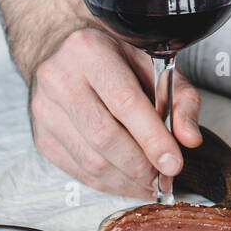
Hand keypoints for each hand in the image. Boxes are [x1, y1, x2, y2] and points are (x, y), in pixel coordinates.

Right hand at [12, 0, 202, 198]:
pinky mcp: (41, 135)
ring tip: (151, 183)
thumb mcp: (155, 62)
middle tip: (165, 178)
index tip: (174, 163)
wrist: (60, 47)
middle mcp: (59, 77)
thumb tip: (190, 139)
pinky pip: (77, 169)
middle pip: (105, 136)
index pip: (124, 102)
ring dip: (126, 180)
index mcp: (90, 51)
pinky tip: (128, 182)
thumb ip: (180, 98)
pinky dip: (107, 183)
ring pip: (90, 159)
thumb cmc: (114, 55)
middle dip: (141, 165)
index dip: (152, 138)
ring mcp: (45, 109)